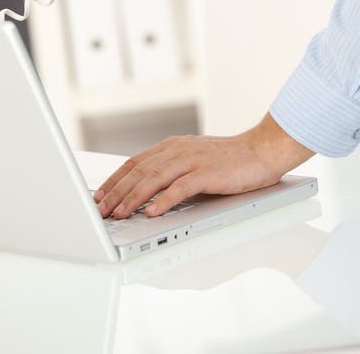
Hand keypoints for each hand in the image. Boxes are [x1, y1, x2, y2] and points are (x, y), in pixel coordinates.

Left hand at [93, 113, 314, 219]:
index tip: (99, 197)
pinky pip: (181, 187)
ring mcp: (192, 160)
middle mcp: (178, 150)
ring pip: (154, 177)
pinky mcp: (207, 172)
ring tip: (120, 214)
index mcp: (172, 147)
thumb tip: (145, 193)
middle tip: (101, 210)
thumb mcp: (193, 160)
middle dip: (116, 192)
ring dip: (133, 197)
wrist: (260, 150)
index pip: (135, 163)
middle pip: (139, 171)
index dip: (114, 180)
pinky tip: (153, 212)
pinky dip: (164, 200)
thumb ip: (172, 170)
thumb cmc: (229, 160)